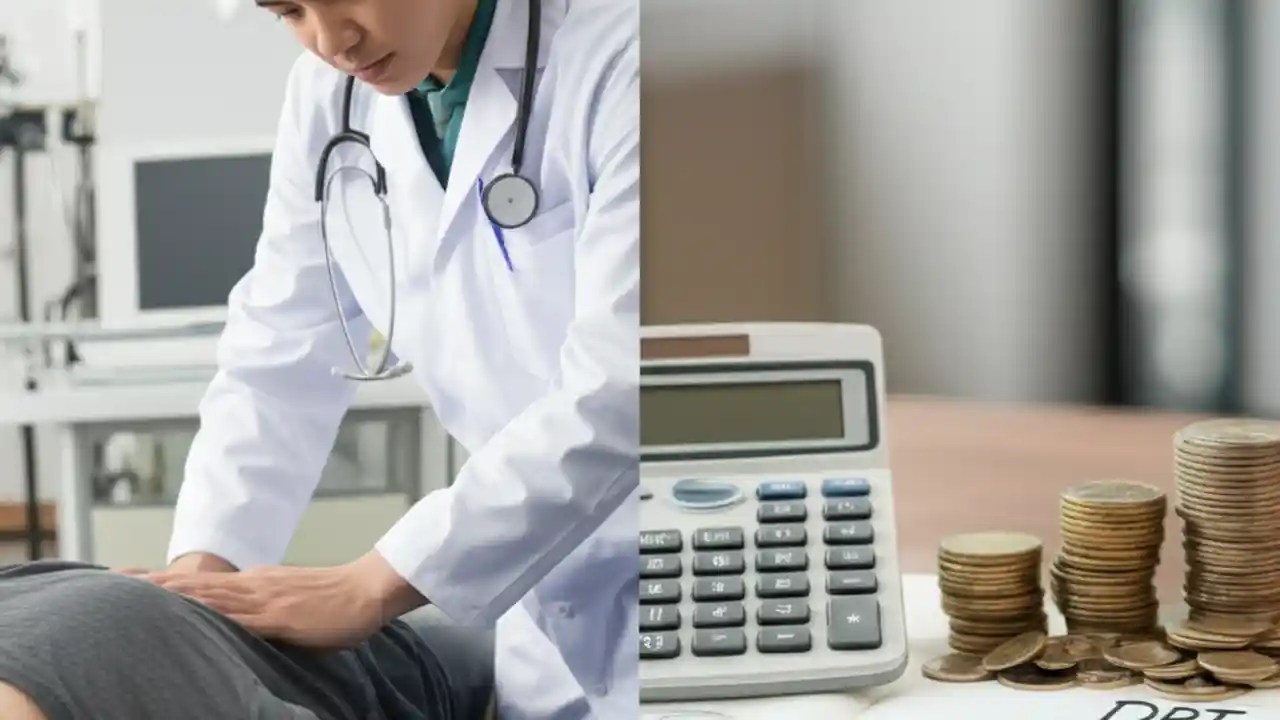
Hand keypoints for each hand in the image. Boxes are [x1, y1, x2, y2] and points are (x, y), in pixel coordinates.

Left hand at [143, 550, 425, 648]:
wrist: (370, 591)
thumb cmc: (340, 604)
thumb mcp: (297, 608)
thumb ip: (270, 615)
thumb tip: (250, 631)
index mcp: (256, 585)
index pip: (203, 584)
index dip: (166, 583)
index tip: (131, 580)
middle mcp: (253, 586)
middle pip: (194, 586)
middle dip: (151, 585)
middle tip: (111, 580)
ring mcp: (263, 599)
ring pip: (206, 596)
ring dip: (167, 595)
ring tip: (130, 592)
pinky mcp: (276, 616)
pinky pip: (233, 616)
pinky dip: (203, 614)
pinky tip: (183, 616)